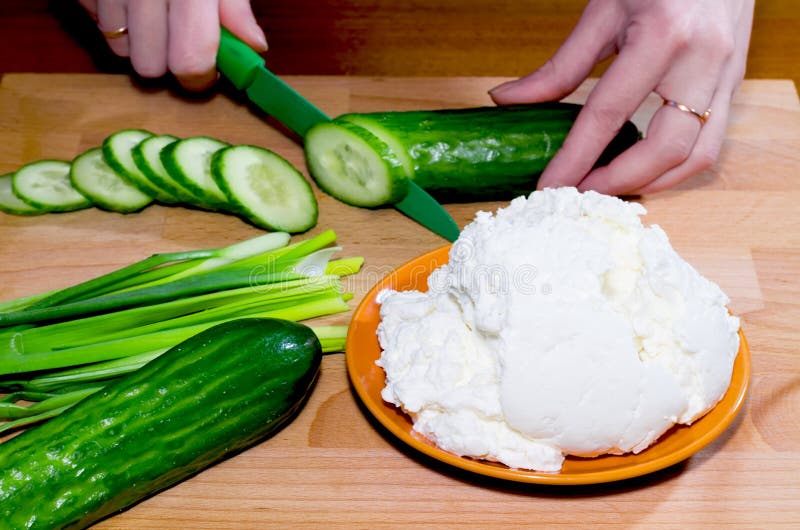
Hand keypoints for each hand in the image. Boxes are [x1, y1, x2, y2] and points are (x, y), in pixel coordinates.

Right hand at [80, 0, 267, 90]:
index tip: (209, 69)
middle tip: (180, 38)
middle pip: (149, 66)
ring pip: (119, 49)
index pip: (189, 60)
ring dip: (138, 41)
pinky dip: (113, 15)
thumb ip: (234, 4)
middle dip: (168, 61)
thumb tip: (253, 45)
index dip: (201, 75)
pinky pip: (95, 20)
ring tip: (154, 11)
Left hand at [490, 0, 753, 194]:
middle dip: (620, 183)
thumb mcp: (602, 11)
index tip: (551, 187)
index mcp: (663, 36)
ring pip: (698, 156)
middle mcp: (703, 59)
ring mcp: (727, 73)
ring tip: (610, 188)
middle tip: (582, 194)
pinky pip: (711, 142)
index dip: (576, 158)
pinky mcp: (735, 83)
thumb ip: (561, 65)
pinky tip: (642, 170)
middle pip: (665, 148)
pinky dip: (675, 167)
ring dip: (652, 183)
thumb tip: (508, 100)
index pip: (609, 114)